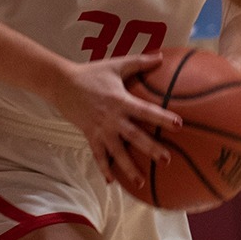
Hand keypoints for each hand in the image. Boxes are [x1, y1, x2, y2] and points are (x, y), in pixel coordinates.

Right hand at [48, 54, 181, 183]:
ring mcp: (100, 129)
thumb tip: (162, 57)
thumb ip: (140, 62)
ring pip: (117, 152)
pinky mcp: (90, 136)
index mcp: (121, 101)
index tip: (179, 125)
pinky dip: (104, 169)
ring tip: (141, 182)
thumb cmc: (92, 73)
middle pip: (135, 136)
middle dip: (151, 149)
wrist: (62, 84)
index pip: (146, 111)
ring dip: (128, 168)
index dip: (162, 117)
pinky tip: (112, 182)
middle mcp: (112, 118)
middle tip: (166, 160)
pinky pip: (98, 156)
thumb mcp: (116, 64)